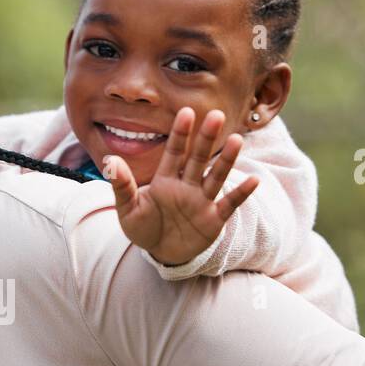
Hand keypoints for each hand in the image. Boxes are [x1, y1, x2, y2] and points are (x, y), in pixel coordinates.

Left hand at [102, 107, 257, 267]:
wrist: (161, 253)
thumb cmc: (144, 228)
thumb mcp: (128, 210)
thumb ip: (122, 186)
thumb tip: (110, 161)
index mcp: (165, 180)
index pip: (174, 152)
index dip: (180, 133)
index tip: (186, 112)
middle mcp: (186, 186)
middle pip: (198, 158)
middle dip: (206, 138)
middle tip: (216, 115)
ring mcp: (202, 201)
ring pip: (215, 177)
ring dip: (226, 160)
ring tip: (237, 140)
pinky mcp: (213, 219)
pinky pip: (229, 204)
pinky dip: (240, 194)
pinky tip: (253, 180)